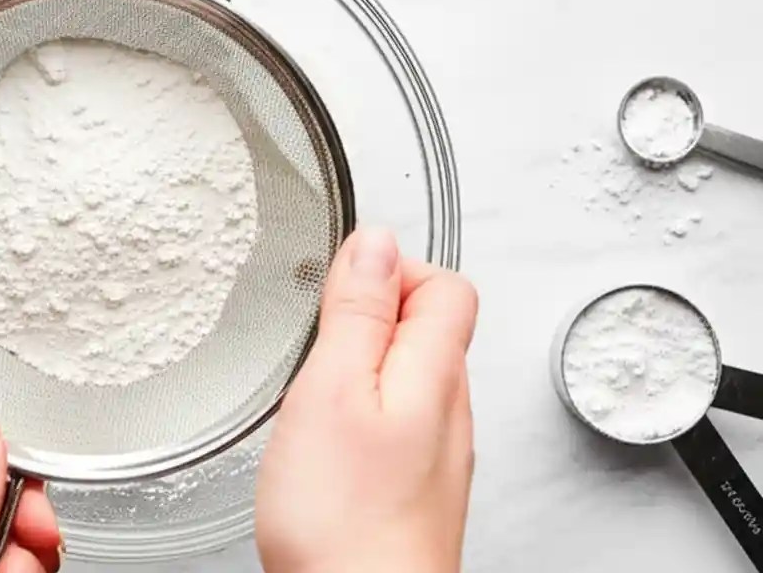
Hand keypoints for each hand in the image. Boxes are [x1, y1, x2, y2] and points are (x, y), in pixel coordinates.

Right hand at [256, 227, 477, 572]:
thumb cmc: (345, 520)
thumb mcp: (335, 390)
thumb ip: (359, 313)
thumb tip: (376, 244)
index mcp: (436, 374)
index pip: (448, 285)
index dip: (394, 267)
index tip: (340, 285)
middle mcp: (449, 411)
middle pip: (430, 329)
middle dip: (373, 314)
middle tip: (318, 336)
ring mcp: (434, 454)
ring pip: (409, 377)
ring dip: (363, 364)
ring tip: (315, 386)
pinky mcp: (410, 488)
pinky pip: (395, 422)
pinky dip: (361, 411)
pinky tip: (324, 438)